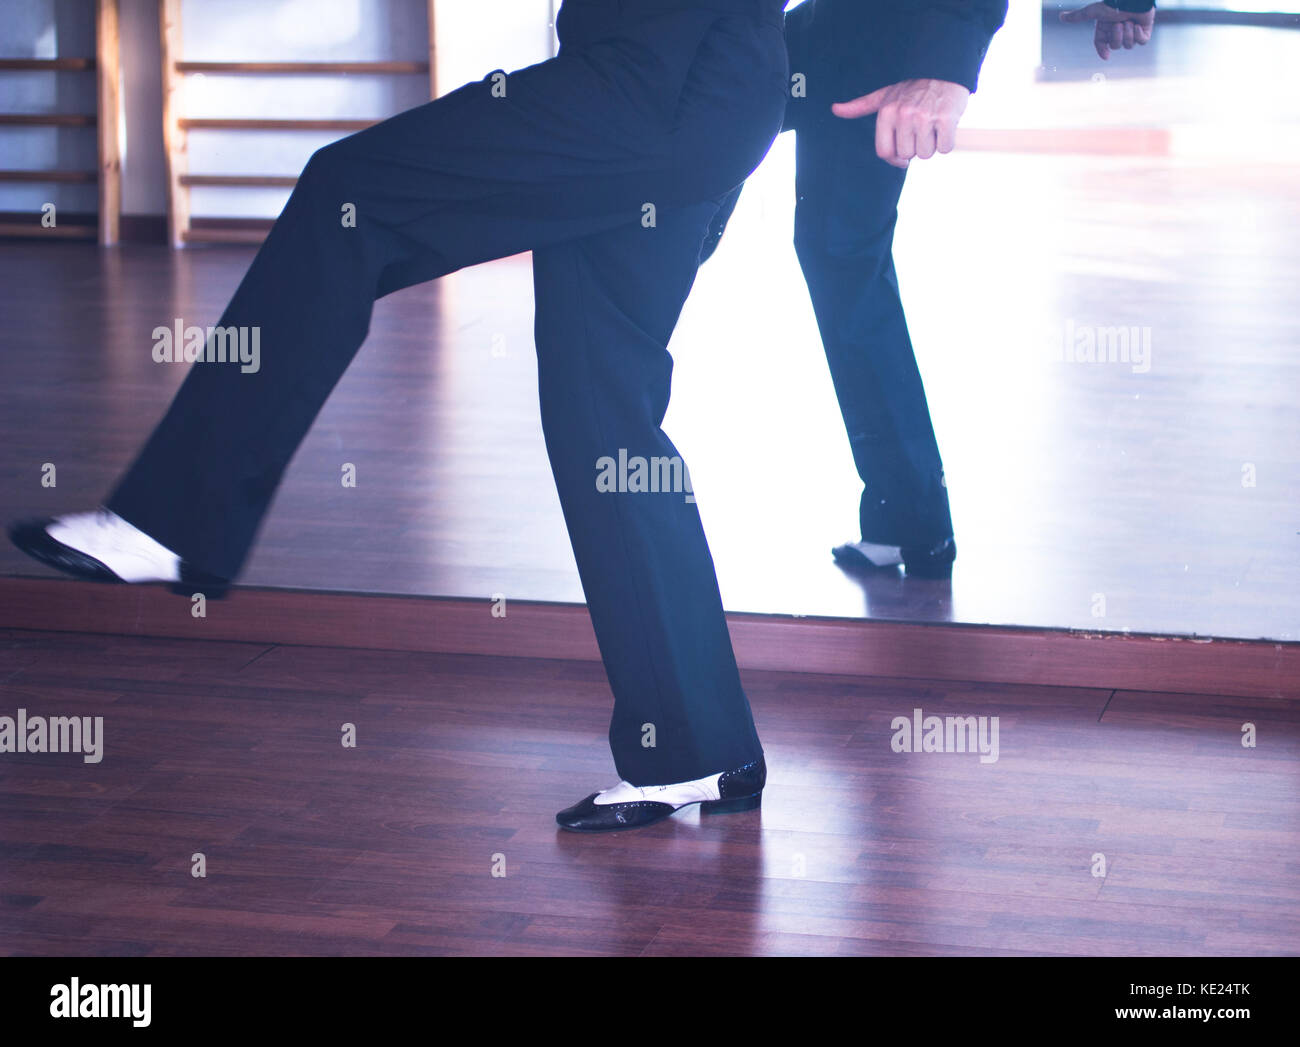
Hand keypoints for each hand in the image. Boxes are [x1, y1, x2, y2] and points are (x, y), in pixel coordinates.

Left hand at [831, 78, 970, 169]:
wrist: (945, 68)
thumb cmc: (913, 87)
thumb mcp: (885, 95)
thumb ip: (861, 106)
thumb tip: (835, 109)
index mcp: (886, 113)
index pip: (885, 153)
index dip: (896, 159)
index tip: (903, 157)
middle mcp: (903, 115)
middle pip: (908, 155)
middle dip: (916, 146)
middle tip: (922, 126)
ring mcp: (925, 117)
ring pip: (926, 154)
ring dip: (933, 144)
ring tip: (933, 124)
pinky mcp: (947, 119)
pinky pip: (945, 148)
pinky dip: (948, 141)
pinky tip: (946, 124)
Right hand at [1060, 3, 1155, 60]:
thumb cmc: (1113, 4)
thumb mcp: (1093, 12)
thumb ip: (1078, 17)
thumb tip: (1060, 16)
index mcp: (1106, 27)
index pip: (1102, 44)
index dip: (1103, 50)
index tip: (1106, 56)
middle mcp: (1118, 30)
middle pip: (1116, 46)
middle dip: (1118, 35)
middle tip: (1120, 23)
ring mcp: (1132, 31)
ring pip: (1129, 45)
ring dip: (1129, 33)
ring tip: (1130, 21)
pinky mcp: (1145, 31)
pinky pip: (1142, 41)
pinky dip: (1139, 34)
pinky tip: (1138, 24)